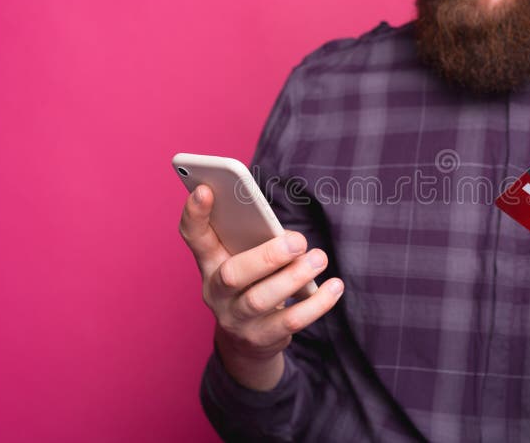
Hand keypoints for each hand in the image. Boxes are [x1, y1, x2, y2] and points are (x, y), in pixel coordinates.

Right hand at [178, 184, 344, 389]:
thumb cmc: (252, 283)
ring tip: (319, 258)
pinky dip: (317, 303)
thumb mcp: (246, 259)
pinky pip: (290, 322)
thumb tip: (288, 237)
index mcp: (210, 263)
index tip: (205, 189)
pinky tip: (335, 286)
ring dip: (294, 278)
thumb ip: (256, 241)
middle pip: (233, 275)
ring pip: (262, 299)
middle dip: (266, 256)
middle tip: (298, 241)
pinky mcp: (261, 338)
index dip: (194, 214)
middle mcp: (216, 292)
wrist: (247, 340)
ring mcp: (236, 319)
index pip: (194, 237)